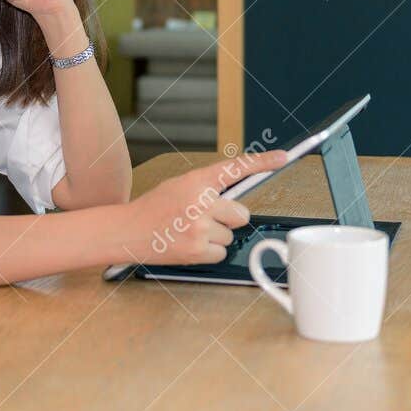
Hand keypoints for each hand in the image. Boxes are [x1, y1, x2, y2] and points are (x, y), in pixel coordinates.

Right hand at [124, 151, 289, 264]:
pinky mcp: (198, 251)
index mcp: (197, 181)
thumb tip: (236, 198)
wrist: (127, 232)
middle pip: (241, 214)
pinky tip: (189, 244)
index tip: (283, 157)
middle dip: (228, 219)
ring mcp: (200, 228)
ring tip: (190, 231)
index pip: (236, 168)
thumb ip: (207, 188)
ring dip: (215, 236)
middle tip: (204, 219)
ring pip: (230, 235)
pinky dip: (209, 252)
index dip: (263, 162)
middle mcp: (200, 203)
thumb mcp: (179, 186)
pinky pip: (222, 252)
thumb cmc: (153, 209)